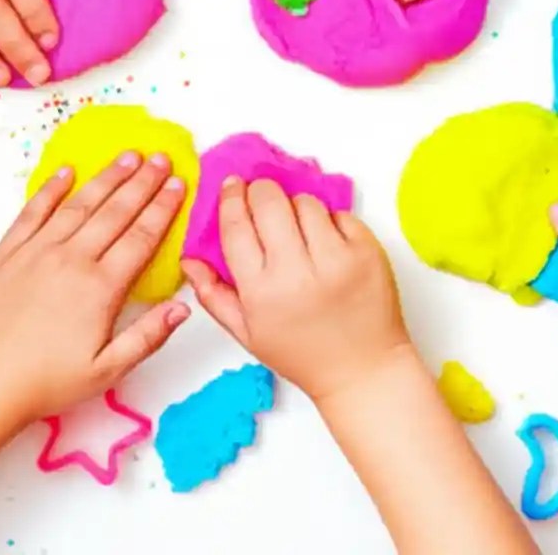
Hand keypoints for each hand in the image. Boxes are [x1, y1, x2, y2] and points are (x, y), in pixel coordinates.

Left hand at [0, 152, 189, 422]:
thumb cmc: (46, 381)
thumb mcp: (107, 370)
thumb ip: (148, 336)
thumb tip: (183, 307)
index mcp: (99, 288)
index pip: (141, 237)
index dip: (163, 208)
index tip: (179, 184)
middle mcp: (70, 260)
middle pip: (114, 212)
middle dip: (142, 182)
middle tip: (161, 158)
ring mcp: (36, 252)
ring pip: (78, 205)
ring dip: (106, 177)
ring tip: (127, 156)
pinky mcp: (7, 254)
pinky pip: (33, 212)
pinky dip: (51, 189)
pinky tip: (66, 171)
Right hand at [183, 178, 410, 400]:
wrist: (363, 371)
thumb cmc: (302, 355)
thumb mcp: (248, 334)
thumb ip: (213, 295)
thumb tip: (190, 259)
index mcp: (261, 291)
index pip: (236, 226)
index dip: (231, 199)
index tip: (231, 186)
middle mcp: (297, 272)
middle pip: (269, 201)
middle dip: (261, 192)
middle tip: (261, 197)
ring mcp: (337, 259)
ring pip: (306, 203)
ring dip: (296, 206)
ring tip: (297, 227)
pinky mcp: (367, 252)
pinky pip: (340, 214)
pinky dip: (330, 221)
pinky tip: (326, 241)